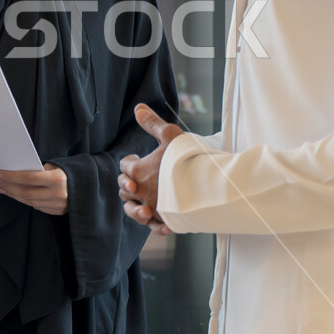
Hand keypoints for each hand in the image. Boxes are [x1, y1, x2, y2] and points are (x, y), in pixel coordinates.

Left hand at [0, 163, 69, 215]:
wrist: (89, 185)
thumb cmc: (68, 172)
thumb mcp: (55, 166)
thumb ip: (38, 171)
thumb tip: (14, 172)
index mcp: (58, 179)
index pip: (28, 178)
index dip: (10, 176)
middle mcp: (58, 194)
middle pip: (25, 192)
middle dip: (7, 186)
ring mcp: (58, 205)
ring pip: (28, 201)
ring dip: (12, 194)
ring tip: (0, 187)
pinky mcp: (57, 212)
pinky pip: (35, 206)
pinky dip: (23, 200)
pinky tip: (13, 194)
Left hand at [118, 104, 183, 234]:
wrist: (209, 185)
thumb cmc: (189, 158)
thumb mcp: (170, 135)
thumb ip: (152, 123)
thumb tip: (138, 108)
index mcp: (139, 171)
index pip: (125, 165)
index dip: (130, 161)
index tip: (138, 158)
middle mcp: (142, 191)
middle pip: (125, 189)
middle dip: (129, 183)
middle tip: (140, 178)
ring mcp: (153, 207)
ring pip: (133, 211)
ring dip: (135, 206)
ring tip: (144, 203)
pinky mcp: (165, 220)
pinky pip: (152, 226)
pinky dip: (153, 223)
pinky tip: (158, 218)